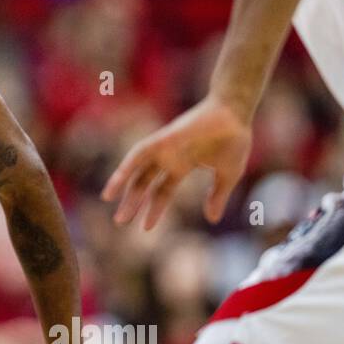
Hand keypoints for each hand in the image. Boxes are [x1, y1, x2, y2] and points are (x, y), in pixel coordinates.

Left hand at [101, 97, 251, 229]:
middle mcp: (169, 158)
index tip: (146, 228)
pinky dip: (127, 165)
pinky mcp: (162, 139)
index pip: (162, 191)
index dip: (154, 210)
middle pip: (144, 183)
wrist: (236, 114)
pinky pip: (139, 152)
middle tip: (119, 221)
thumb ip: (218, 197)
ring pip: (136, 168)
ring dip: (121, 183)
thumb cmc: (234, 140)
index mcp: (182, 166)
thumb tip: (212, 220)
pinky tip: (117, 179)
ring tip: (107, 198)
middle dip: (132, 202)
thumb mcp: (228, 176)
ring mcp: (164, 148)